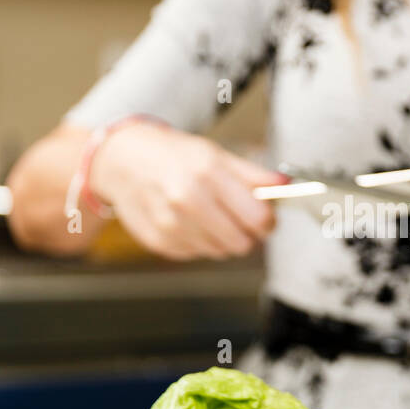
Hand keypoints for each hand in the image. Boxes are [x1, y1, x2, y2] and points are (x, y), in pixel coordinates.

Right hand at [89, 122, 285, 260]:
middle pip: (241, 243)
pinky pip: (196, 254)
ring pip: (220, 252)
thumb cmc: (173, 156)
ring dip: (222, 239)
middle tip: (240, 220)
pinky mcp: (159, 242)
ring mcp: (171, 224)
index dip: (268, 222)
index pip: (258, 218)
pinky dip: (199, 243)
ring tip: (210, 216)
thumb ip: (253, 175)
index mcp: (207, 174)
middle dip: (247, 235)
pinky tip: (189, 222)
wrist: (122, 161)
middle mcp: (188, 200)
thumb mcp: (215, 154)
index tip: (266, 218)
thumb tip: (286, 186)